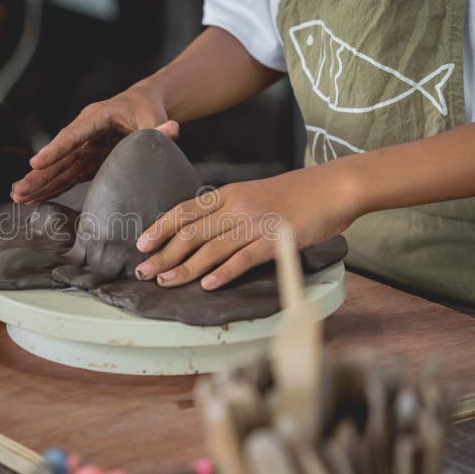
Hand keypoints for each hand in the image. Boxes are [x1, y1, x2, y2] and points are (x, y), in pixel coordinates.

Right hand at [12, 86, 178, 202]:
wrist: (144, 105)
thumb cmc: (148, 107)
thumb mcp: (153, 115)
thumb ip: (159, 126)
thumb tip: (172, 131)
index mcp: (97, 117)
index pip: (74, 135)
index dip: (55, 149)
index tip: (35, 162)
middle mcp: (85, 132)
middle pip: (59, 155)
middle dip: (38, 174)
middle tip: (17, 191)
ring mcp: (84, 148)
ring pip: (59, 168)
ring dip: (40, 183)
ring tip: (18, 199)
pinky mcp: (88, 160)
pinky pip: (67, 175)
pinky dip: (53, 188)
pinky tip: (35, 199)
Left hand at [134, 164, 360, 289]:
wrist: (332, 188)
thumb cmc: (295, 194)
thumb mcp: (254, 194)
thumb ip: (229, 211)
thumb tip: (203, 231)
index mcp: (228, 194)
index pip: (185, 210)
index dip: (161, 228)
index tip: (142, 243)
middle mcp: (236, 207)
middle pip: (191, 232)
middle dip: (164, 254)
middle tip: (143, 272)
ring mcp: (254, 223)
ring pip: (211, 248)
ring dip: (185, 268)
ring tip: (166, 282)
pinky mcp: (274, 240)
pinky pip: (243, 258)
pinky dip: (223, 273)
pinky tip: (207, 285)